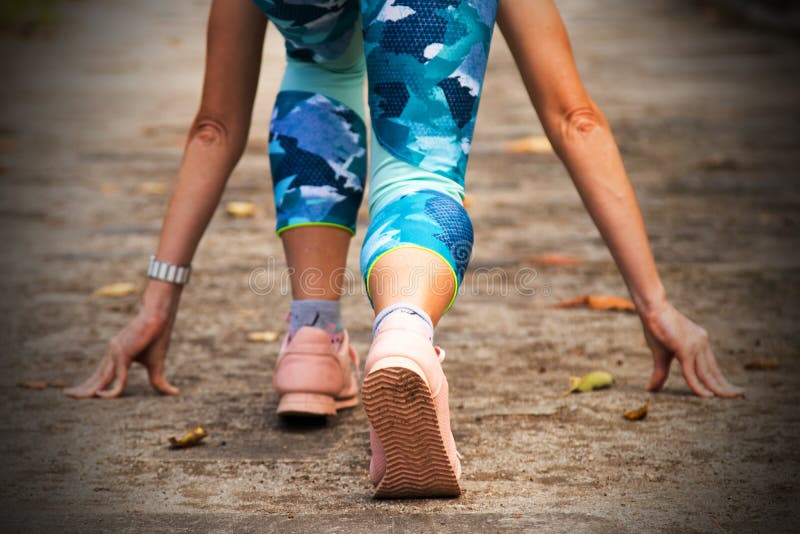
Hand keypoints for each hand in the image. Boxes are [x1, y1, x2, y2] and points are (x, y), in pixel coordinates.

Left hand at [65, 281, 181, 398]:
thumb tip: (174, 394)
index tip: (83, 392)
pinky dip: (112, 390)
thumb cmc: (158, 337)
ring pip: (100, 379)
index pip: (102, 373)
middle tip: (67, 394)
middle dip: (82, 388)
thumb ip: (158, 381)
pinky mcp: (123, 354)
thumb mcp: (157, 365)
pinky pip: (118, 378)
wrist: (160, 317)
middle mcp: (113, 354)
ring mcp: (116, 354)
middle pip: (95, 376)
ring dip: (87, 390)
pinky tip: (103, 396)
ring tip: (72, 396)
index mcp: (118, 355)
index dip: (92, 384)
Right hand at [640, 301, 743, 397]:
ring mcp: (695, 346)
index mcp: (699, 343)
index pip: (712, 367)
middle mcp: (701, 344)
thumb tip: (650, 390)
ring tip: (729, 398)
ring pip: (708, 374)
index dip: (721, 380)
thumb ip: (660, 373)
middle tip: (741, 395)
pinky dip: (699, 386)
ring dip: (719, 388)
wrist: (652, 308)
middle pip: (715, 371)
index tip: (732, 390)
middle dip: (727, 385)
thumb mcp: (660, 355)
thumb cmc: (655, 328)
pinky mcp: (685, 349)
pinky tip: (706, 396)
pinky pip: (692, 373)